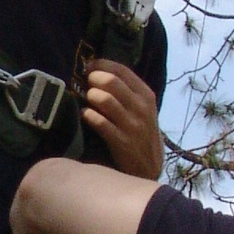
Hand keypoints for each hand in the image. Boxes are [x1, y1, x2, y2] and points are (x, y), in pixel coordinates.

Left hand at [82, 60, 162, 178]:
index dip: (101, 65)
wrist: (148, 168)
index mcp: (146, 95)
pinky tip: (86, 116)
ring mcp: (132, 125)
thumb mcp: (143, 110)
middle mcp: (141, 107)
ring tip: (87, 100)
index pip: (122, 70)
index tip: (89, 67)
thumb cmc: (140, 135)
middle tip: (86, 84)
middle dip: (94, 79)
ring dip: (91, 96)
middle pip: (111, 81)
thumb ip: (127, 92)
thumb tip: (100, 73)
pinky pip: (100, 122)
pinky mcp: (122, 142)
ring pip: (105, 99)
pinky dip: (89, 116)